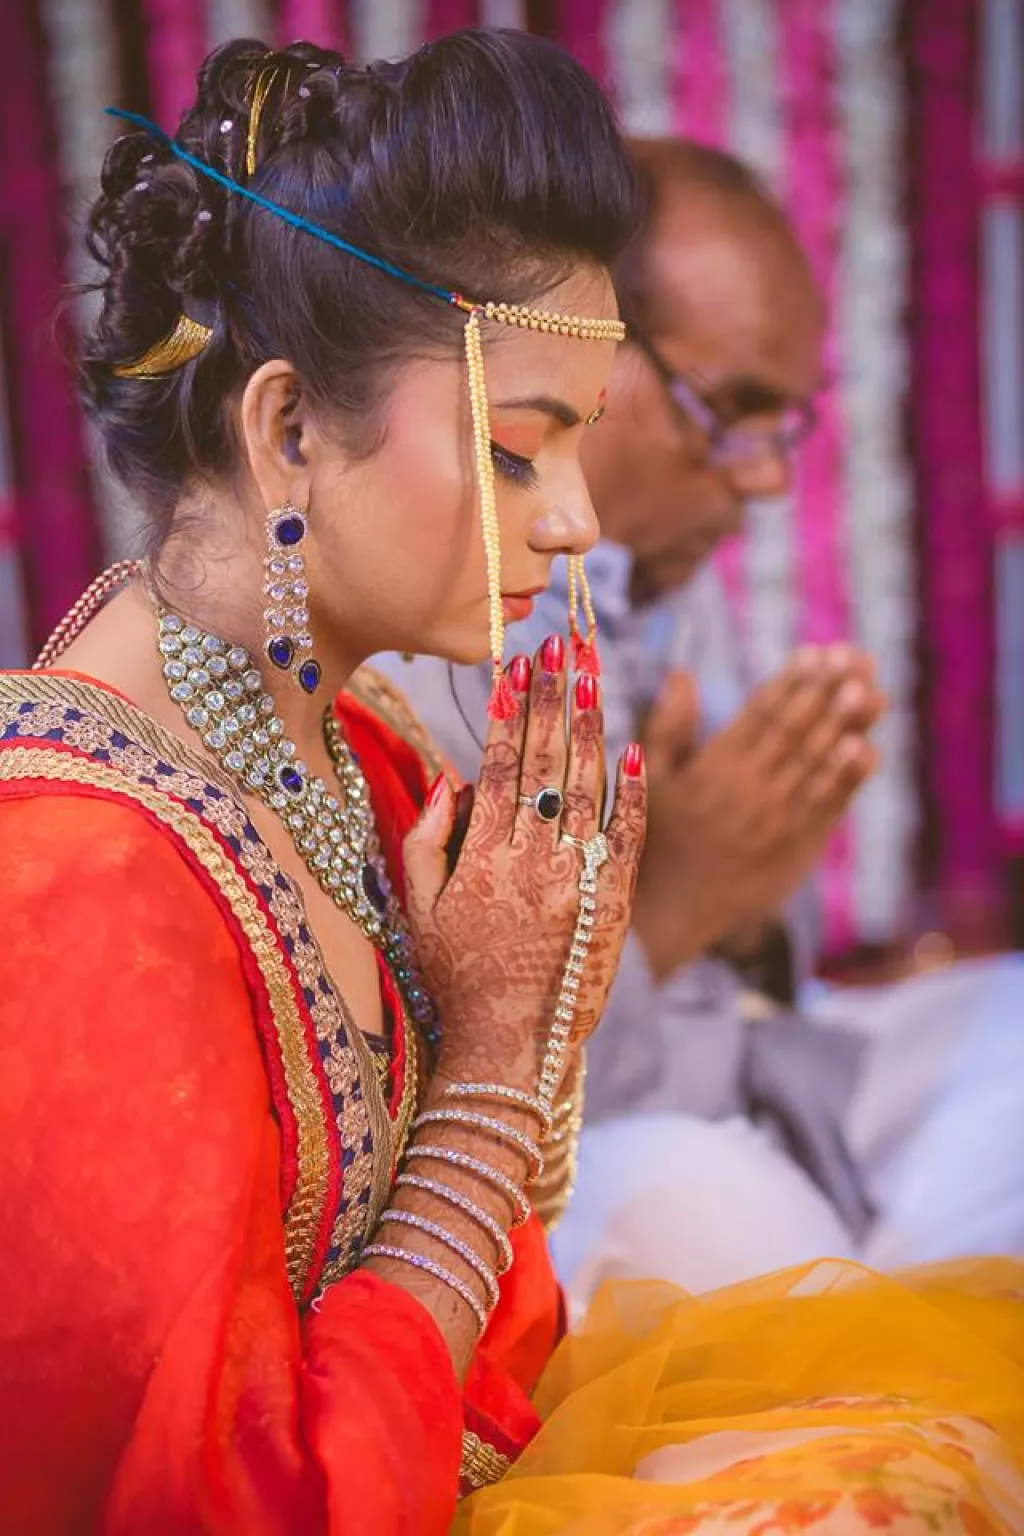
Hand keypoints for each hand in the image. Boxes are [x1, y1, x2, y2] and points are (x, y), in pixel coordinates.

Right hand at [403, 636, 646, 1094]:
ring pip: (587, 787)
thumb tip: (448, 779)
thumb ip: (426, 841)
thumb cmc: (455, 979)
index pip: (501, 766)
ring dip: (590, 724)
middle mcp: (532, 860)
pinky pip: (627, 836)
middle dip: (554, 697)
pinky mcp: (613, 902)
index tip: (518, 664)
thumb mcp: (417, 911)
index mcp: (481, 858)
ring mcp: (577, 880)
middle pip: (547, 762)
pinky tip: (633, 749)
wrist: (510, 1045)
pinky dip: (632, 792)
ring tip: (592, 674)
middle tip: (563, 644)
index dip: (512, 711)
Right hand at [633, 644, 884, 978]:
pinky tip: (867, 749)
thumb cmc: (654, 841)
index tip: (815, 651)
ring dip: (846, 725)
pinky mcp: (794, 849)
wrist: (668, 914)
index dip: (791, 681)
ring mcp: (774, 820)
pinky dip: (847, 779)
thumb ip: (668, 726)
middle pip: (795, 732)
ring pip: (816, 764)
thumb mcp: (649, 780)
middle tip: (854, 658)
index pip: (760, 715)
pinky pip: (826, 808)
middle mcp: (747, 789)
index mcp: (712, 768)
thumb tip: (682, 674)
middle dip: (826, 692)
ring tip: (870, 690)